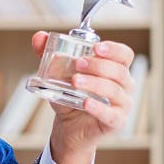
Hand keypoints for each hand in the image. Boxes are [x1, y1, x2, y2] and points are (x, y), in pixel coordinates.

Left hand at [31, 31, 135, 163]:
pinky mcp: (116, 122)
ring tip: (74, 81)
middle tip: (78, 64)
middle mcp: (123, 86)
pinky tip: (85, 103)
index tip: (95, 47)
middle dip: (98, 65)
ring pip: (115, 91)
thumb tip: (39, 37)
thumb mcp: (58, 75)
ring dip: (95, 84)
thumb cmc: (70, 97)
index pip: (124, 55)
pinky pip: (112, 114)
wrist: (68, 126)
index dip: (114, 49)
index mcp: (114, 70)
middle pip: (120, 71)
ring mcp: (122, 105)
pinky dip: (98, 108)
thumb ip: (49, 55)